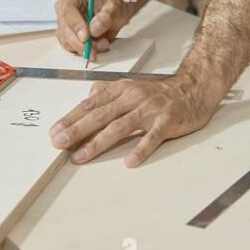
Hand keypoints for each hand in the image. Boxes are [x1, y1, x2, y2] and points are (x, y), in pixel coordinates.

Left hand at [49, 72, 220, 167]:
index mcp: (122, 89)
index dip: (72, 118)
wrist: (194, 88)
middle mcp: (134, 97)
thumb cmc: (160, 93)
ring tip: (81, 157)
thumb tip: (87, 97)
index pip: (92, 103)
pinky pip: (152, 137)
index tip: (55, 132)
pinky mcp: (168, 122)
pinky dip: (141, 150)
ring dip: (99, 143)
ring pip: (120, 127)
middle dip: (77, 129)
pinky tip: (129, 162)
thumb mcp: (131, 87)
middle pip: (101, 114)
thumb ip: (109, 92)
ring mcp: (151, 109)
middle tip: (60, 143)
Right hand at [54, 0, 135, 60]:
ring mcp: (63, 23)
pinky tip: (96, 47)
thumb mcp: (115, 9)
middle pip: (65, 27)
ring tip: (102, 44)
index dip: (75, 24)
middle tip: (96, 49)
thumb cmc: (112, 8)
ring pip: (66, 40)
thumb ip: (106, 17)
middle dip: (80, 42)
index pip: (68, 9)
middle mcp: (64, 8)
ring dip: (83, 48)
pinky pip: (70, 47)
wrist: (113, 15)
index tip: (86, 37)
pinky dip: (82, 50)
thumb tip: (94, 28)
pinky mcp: (66, 36)